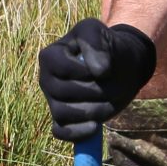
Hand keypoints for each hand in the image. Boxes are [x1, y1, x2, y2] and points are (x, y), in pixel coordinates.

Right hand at [37, 18, 157, 140]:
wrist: (119, 66)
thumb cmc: (106, 47)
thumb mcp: (99, 31)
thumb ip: (95, 42)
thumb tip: (98, 71)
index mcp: (50, 56)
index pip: (59, 68)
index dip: (83, 71)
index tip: (104, 67)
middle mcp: (47, 80)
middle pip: (61, 92)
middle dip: (91, 91)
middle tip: (110, 85)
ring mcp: (53, 101)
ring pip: (62, 113)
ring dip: (91, 110)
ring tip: (107, 101)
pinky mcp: (64, 120)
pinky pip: (61, 133)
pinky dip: (77, 133)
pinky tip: (94, 127)